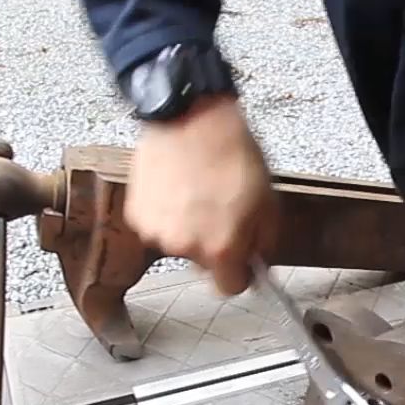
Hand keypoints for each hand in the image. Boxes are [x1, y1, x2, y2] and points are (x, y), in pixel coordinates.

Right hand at [125, 94, 278, 293]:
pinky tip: (177, 187)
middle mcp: (184, 246)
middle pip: (202, 263)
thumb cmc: (230, 152)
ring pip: (177, 243)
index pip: (230, 287)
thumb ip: (263, 240)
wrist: (191, 116)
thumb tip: (259, 261)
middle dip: (212, 244)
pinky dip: (166, 212)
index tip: (240, 261)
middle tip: (220, 211)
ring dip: (187, 227)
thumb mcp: (267, 199)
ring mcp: (156, 231)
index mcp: (220, 248)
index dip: (238, 273)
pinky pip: (156, 225)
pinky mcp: (136, 213)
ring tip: (196, 193)